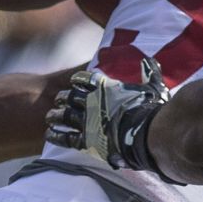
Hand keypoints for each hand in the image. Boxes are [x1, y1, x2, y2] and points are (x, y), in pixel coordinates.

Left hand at [44, 60, 171, 170]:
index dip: (78, 80)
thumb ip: (148, 73)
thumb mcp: (152, 87)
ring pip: (64, 116)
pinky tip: (49, 134)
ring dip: (55, 115)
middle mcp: (91, 102)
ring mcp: (86, 121)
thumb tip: (148, 61)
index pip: (86, 79)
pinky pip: (65, 138)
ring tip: (50, 116)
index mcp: (106, 88)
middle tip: (58, 100)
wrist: (145, 134)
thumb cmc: (150, 110)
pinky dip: (56, 135)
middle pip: (70, 97)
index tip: (73, 81)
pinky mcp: (85, 141)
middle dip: (63, 98)